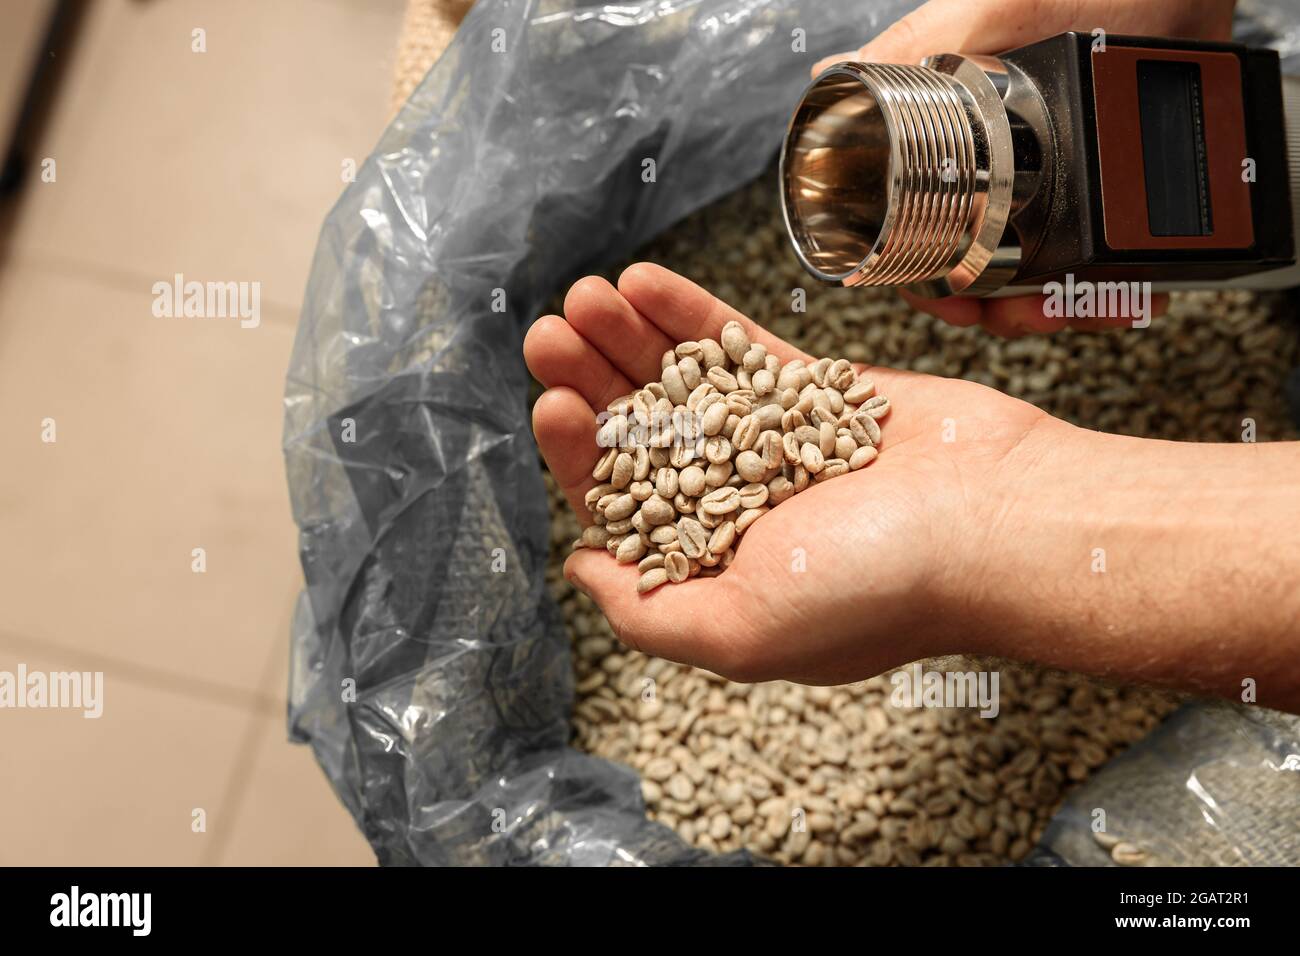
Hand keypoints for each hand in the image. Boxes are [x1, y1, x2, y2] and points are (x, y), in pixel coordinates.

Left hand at [524, 263, 1069, 683]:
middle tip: (548, 335)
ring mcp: (776, 439)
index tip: (554, 402)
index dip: (580, 454)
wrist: (1000, 518)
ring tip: (584, 295)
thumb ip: (650, 613)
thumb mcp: (743, 630)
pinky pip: (742, 344)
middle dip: (593, 381)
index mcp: (718, 563)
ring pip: (684, 381)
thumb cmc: (880, 588)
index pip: (624, 502)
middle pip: (645, 432)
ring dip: (631, 338)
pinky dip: (692, 314)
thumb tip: (580, 567)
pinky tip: (643, 281)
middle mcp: (741, 501)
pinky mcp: (816, 389)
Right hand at [811, 0, 1237, 335]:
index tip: (945, 302)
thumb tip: (831, 72)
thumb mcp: (993, 10)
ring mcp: (1077, 188)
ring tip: (1075, 308)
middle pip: (990, 272)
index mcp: (974, 145)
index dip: (926, 279)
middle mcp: (1020, 173)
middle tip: (1016, 315)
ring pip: (1052, 280)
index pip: (927, 230)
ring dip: (1056, 308)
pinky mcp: (1131, 193)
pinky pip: (1121, 264)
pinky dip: (1120, 290)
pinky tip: (1132, 296)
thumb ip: (916, 43)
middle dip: (998, 308)